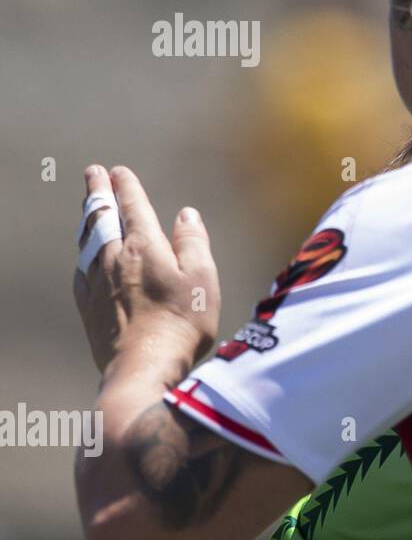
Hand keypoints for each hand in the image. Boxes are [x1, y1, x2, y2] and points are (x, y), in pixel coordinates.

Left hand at [73, 165, 220, 372]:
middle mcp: (114, 259)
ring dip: (88, 218)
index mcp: (144, 248)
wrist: (143, 368)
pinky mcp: (87, 307)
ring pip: (87, 241)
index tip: (119, 171)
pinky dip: (83, 254)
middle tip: (93, 173)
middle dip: (98, 192)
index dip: (126, 186)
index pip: (132, 207)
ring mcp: (96, 283)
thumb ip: (193, 243)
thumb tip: (186, 214)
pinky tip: (84, 257)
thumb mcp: (203, 278)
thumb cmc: (182, 323)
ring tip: (88, 207)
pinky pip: (81, 270)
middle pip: (101, 217)